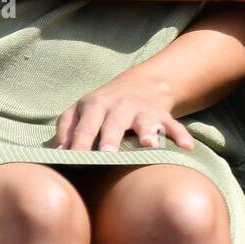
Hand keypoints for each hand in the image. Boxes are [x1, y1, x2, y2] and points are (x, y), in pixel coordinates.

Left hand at [54, 72, 195, 152]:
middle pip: (113, 123)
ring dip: (147, 131)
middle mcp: (119, 106)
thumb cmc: (103, 106)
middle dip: (110, 137)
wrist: (142, 84)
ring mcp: (142, 110)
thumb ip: (66, 128)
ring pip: (145, 121)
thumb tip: (57, 151)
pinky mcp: (162, 115)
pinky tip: (187, 148)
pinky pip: (173, 126)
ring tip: (149, 143)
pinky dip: (181, 135)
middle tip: (107, 155)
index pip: (84, 126)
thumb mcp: (81, 110)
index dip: (78, 142)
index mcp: (95, 105)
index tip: (73, 159)